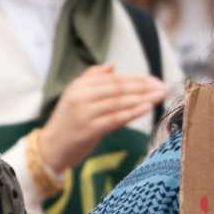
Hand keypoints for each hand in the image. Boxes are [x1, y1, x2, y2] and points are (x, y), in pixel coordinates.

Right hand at [36, 66, 167, 179]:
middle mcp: (81, 97)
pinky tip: (147, 108)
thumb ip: (92, 78)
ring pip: (119, 102)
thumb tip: (112, 65)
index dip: (135, 79)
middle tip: (162, 86)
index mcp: (79, 86)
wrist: (51, 148)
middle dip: (143, 87)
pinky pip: (115, 119)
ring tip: (159, 96)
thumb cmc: (67, 122)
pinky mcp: (89, 130)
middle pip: (118, 89)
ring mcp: (84, 113)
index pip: (113, 79)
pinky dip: (132, 113)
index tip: (154, 80)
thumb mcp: (75, 96)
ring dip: (142, 98)